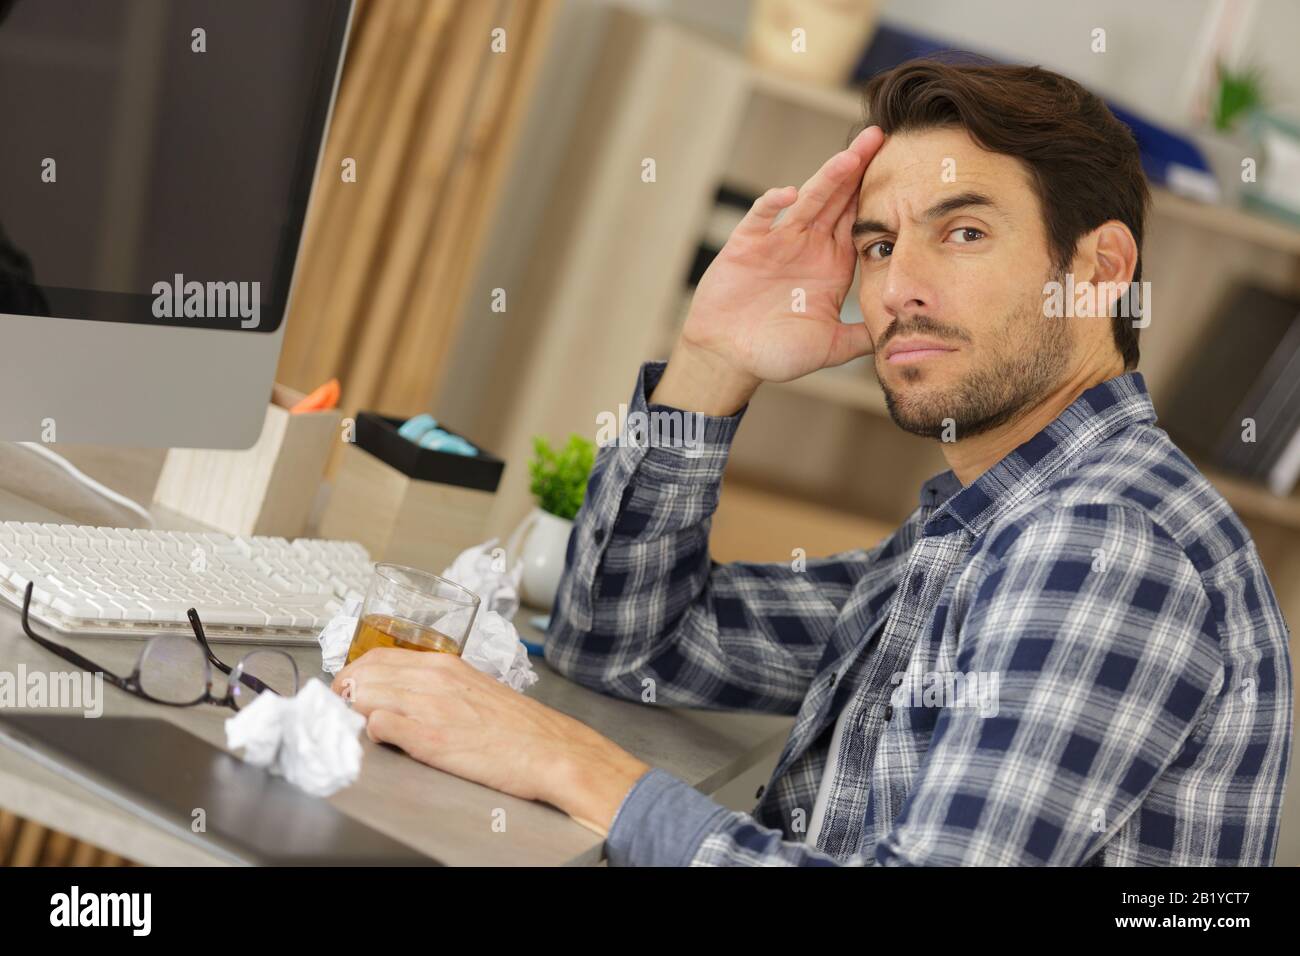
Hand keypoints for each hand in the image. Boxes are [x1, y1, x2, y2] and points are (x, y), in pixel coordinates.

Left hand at [332, 648, 651, 833]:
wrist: (548, 749)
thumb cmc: (517, 728)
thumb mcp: (473, 691)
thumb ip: (436, 688)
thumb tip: (400, 698)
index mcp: (444, 664)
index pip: (377, 657)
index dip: (353, 675)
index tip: (346, 691)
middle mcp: (433, 678)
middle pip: (363, 673)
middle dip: (344, 693)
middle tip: (341, 712)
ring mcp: (429, 706)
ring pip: (364, 696)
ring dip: (353, 713)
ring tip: (357, 729)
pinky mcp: (429, 737)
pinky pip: (379, 726)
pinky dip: (373, 733)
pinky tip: (384, 743)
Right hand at [651, 126, 883, 413]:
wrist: (729, 358)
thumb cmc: (776, 353)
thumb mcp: (828, 348)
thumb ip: (862, 338)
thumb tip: (904, 334)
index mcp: (833, 266)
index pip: (860, 222)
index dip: (879, 196)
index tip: (906, 172)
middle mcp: (809, 246)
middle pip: (838, 200)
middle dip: (858, 169)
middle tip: (880, 137)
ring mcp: (777, 242)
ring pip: (807, 202)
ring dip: (826, 179)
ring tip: (849, 157)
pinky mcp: (746, 244)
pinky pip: (761, 217)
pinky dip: (773, 204)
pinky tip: (788, 194)